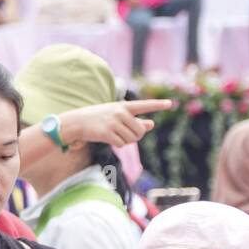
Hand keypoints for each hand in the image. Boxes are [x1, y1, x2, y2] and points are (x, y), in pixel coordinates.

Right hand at [59, 98, 173, 148]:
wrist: (76, 121)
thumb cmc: (98, 118)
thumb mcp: (116, 115)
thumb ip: (135, 120)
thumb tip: (151, 124)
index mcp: (124, 106)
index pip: (144, 105)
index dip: (158, 105)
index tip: (171, 103)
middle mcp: (120, 113)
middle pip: (140, 131)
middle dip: (135, 136)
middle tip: (124, 134)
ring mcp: (113, 123)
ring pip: (132, 139)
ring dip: (125, 141)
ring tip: (114, 134)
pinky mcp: (107, 133)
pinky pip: (121, 144)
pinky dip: (117, 144)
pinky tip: (108, 138)